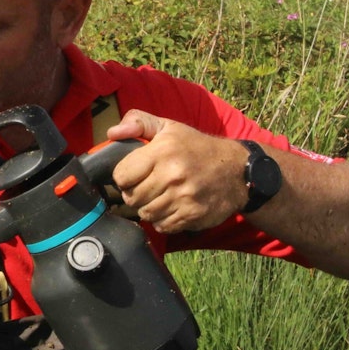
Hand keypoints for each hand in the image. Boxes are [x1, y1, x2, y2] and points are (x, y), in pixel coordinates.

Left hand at [106, 109, 247, 233]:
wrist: (237, 170)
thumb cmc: (196, 147)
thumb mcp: (169, 127)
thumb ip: (138, 123)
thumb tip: (112, 133)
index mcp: (162, 151)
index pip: (121, 176)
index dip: (124, 177)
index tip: (133, 175)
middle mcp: (172, 175)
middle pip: (131, 198)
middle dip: (135, 194)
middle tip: (147, 187)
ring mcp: (183, 197)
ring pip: (145, 214)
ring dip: (149, 208)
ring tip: (160, 197)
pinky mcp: (193, 215)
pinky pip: (162, 226)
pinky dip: (163, 220)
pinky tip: (172, 207)